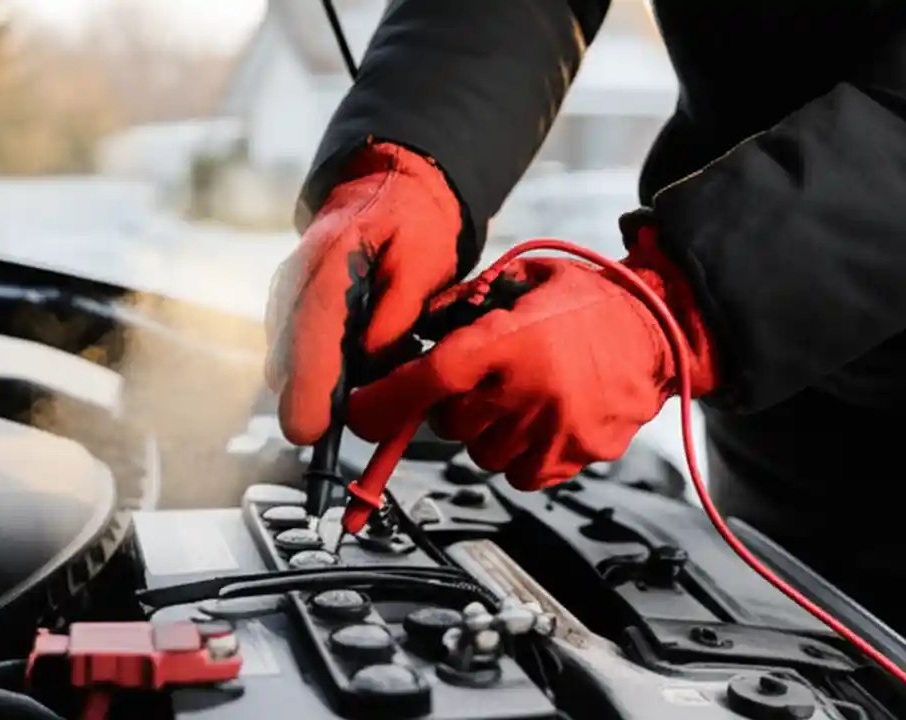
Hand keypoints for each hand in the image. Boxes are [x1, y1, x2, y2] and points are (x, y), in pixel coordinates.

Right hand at [265, 142, 464, 444]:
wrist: (384, 194)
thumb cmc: (409, 225)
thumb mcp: (424, 260)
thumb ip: (398, 313)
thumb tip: (371, 362)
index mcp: (330, 260)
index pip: (310, 332)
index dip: (307, 387)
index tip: (309, 431)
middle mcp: (293, 283)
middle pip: (287, 361)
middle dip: (318, 399)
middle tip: (367, 409)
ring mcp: (283, 301)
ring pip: (288, 368)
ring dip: (325, 386)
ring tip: (377, 365)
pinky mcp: (286, 318)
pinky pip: (297, 361)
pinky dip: (325, 374)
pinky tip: (358, 360)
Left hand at [346, 226, 718, 489]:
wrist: (661, 330)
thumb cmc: (586, 302)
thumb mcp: (521, 280)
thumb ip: (464, 303)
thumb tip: (416, 328)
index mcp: (511, 342)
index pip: (430, 380)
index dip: (385, 401)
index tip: (359, 414)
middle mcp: (530, 391)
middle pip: (449, 422)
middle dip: (447, 404)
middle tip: (475, 381)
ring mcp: (554, 431)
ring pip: (479, 453)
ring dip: (482, 431)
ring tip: (513, 397)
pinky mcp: (574, 458)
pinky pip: (518, 474)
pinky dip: (515, 455)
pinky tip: (533, 422)